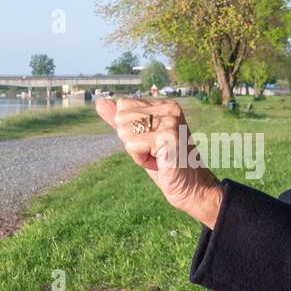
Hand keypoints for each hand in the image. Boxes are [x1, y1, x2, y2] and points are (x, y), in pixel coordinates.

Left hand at [95, 96, 222, 226]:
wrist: (191, 188)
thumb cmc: (165, 165)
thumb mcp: (140, 139)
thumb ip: (121, 120)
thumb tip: (99, 102)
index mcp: (165, 104)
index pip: (122, 105)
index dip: (129, 130)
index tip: (151, 142)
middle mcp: (170, 108)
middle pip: (121, 118)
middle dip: (132, 141)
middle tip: (155, 152)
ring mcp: (170, 122)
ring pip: (125, 132)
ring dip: (137, 152)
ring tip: (158, 157)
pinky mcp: (168, 137)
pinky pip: (133, 145)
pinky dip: (141, 160)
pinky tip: (160, 163)